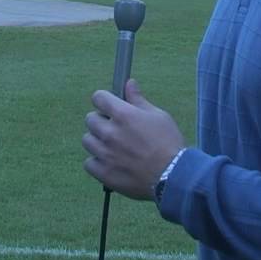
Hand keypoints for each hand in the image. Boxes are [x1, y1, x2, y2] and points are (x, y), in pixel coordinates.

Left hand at [82, 79, 184, 199]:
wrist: (172, 176)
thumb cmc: (168, 143)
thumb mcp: (158, 115)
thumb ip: (139, 100)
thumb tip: (129, 83)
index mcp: (123, 114)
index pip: (98, 98)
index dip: (104, 100)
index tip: (110, 105)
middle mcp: (110, 132)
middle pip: (90, 119)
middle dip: (101, 120)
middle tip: (115, 127)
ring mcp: (105, 153)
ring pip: (87, 140)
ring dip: (97, 140)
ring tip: (111, 145)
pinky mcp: (104, 172)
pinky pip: (88, 163)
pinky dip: (97, 161)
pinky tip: (110, 161)